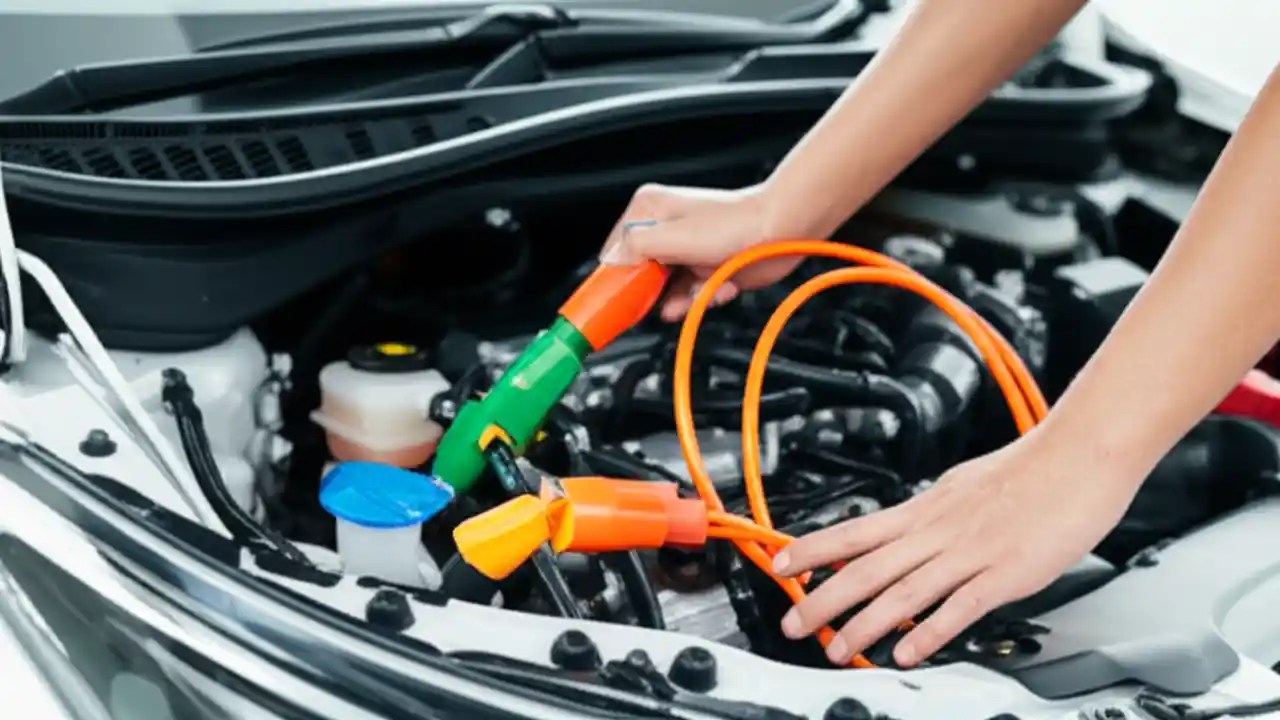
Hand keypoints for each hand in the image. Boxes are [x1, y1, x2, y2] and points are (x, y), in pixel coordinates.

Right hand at [599, 183, 801, 320]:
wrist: (782, 230)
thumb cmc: (734, 224)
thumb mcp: (671, 236)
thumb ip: (634, 249)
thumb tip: (611, 265)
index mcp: (647, 209)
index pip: (614, 250)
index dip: (617, 278)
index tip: (619, 302)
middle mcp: (663, 228)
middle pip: (638, 274)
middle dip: (654, 292)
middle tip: (665, 299)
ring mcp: (684, 249)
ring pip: (664, 290)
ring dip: (682, 299)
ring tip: (699, 291)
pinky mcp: (703, 268)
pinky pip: (688, 295)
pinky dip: (701, 298)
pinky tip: (718, 287)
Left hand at [771, 430, 1145, 666]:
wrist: (1080, 455)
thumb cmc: (1029, 471)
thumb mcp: (962, 488)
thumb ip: (931, 517)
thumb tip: (904, 533)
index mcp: (925, 510)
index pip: (854, 530)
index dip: (812, 549)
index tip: (778, 565)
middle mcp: (938, 530)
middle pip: (867, 566)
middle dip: (823, 598)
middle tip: (793, 622)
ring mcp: (970, 552)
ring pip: (904, 591)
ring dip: (865, 624)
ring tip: (837, 649)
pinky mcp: (1006, 573)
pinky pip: (960, 606)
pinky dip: (930, 630)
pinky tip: (908, 651)